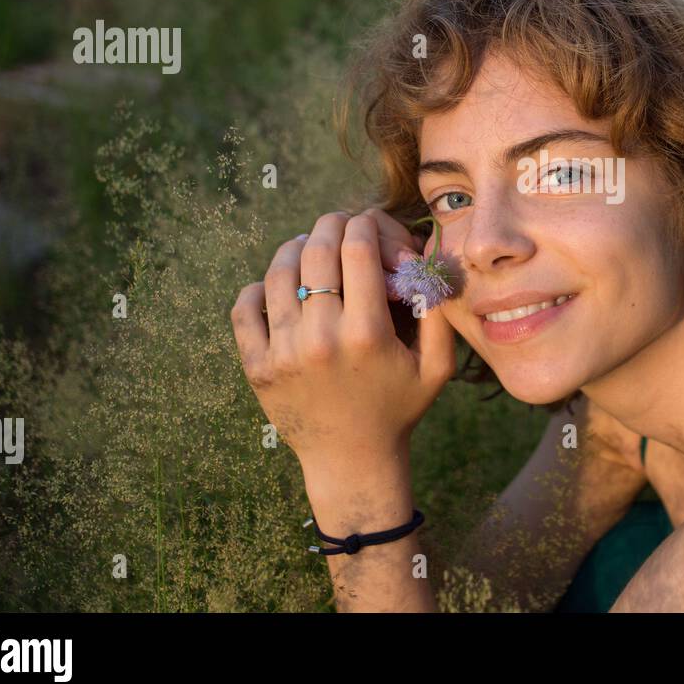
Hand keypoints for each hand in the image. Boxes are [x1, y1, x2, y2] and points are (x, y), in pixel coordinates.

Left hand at [230, 209, 456, 470]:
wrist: (352, 460)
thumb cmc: (399, 408)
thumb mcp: (437, 365)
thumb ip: (438, 310)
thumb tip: (424, 257)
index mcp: (367, 333)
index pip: (358, 248)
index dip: (365, 223)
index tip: (369, 223)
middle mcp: (321, 338)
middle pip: (317, 250)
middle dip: (331, 226)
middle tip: (339, 227)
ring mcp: (283, 352)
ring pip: (279, 271)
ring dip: (296, 248)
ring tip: (308, 248)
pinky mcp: (257, 366)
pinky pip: (245, 306)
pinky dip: (259, 286)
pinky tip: (279, 287)